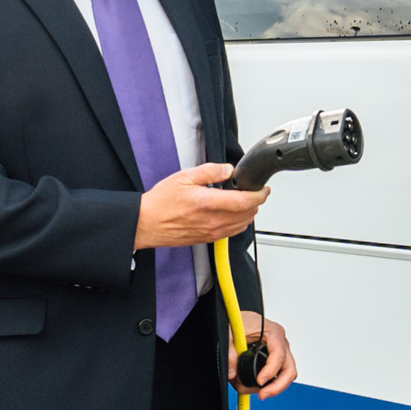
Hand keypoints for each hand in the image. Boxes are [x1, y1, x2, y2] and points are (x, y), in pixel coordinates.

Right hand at [136, 162, 266, 248]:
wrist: (147, 223)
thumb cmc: (161, 202)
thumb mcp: (183, 177)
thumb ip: (209, 171)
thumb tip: (227, 170)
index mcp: (207, 203)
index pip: (244, 201)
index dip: (259, 195)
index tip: (263, 189)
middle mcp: (212, 221)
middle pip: (248, 214)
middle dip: (255, 202)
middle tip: (253, 191)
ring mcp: (211, 232)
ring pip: (242, 225)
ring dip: (248, 213)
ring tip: (244, 202)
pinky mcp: (208, 240)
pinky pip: (231, 233)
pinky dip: (238, 223)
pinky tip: (233, 214)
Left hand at [234, 317, 296, 397]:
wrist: (239, 318)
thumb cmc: (239, 321)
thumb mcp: (230, 334)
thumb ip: (230, 354)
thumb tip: (231, 373)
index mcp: (273, 332)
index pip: (279, 355)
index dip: (270, 371)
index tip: (259, 381)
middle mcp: (281, 343)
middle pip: (289, 370)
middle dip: (277, 386)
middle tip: (262, 395)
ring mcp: (280, 352)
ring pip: (286, 375)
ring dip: (273, 387)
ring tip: (252, 390)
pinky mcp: (276, 360)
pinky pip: (279, 375)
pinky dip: (269, 384)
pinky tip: (254, 386)